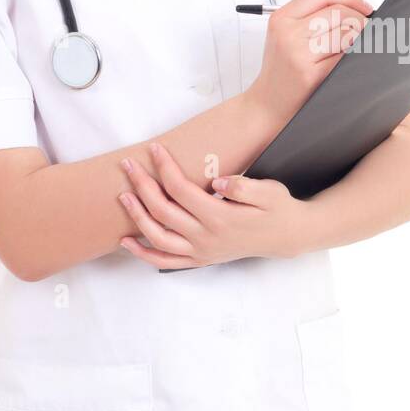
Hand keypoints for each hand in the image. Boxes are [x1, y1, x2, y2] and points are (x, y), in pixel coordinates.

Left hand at [117, 142, 308, 268]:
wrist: (286, 237)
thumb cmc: (277, 209)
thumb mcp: (270, 192)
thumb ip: (245, 188)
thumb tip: (220, 182)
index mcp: (221, 218)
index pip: (182, 190)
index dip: (165, 168)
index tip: (154, 149)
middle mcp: (207, 238)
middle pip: (163, 211)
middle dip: (142, 185)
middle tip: (128, 166)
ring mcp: (202, 252)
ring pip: (158, 238)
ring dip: (137, 217)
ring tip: (124, 196)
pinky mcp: (200, 259)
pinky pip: (165, 261)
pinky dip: (143, 253)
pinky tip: (127, 241)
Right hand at [249, 0, 372, 121]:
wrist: (266, 105)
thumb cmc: (281, 72)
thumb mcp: (285, 36)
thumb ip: (312, 18)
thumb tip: (356, 9)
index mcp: (281, 18)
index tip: (365, 8)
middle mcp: (288, 33)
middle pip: (339, 12)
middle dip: (361, 19)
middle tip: (369, 29)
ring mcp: (299, 53)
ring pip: (346, 33)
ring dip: (362, 38)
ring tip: (361, 46)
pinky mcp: (310, 74)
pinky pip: (345, 57)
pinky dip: (356, 56)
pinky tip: (354, 61)